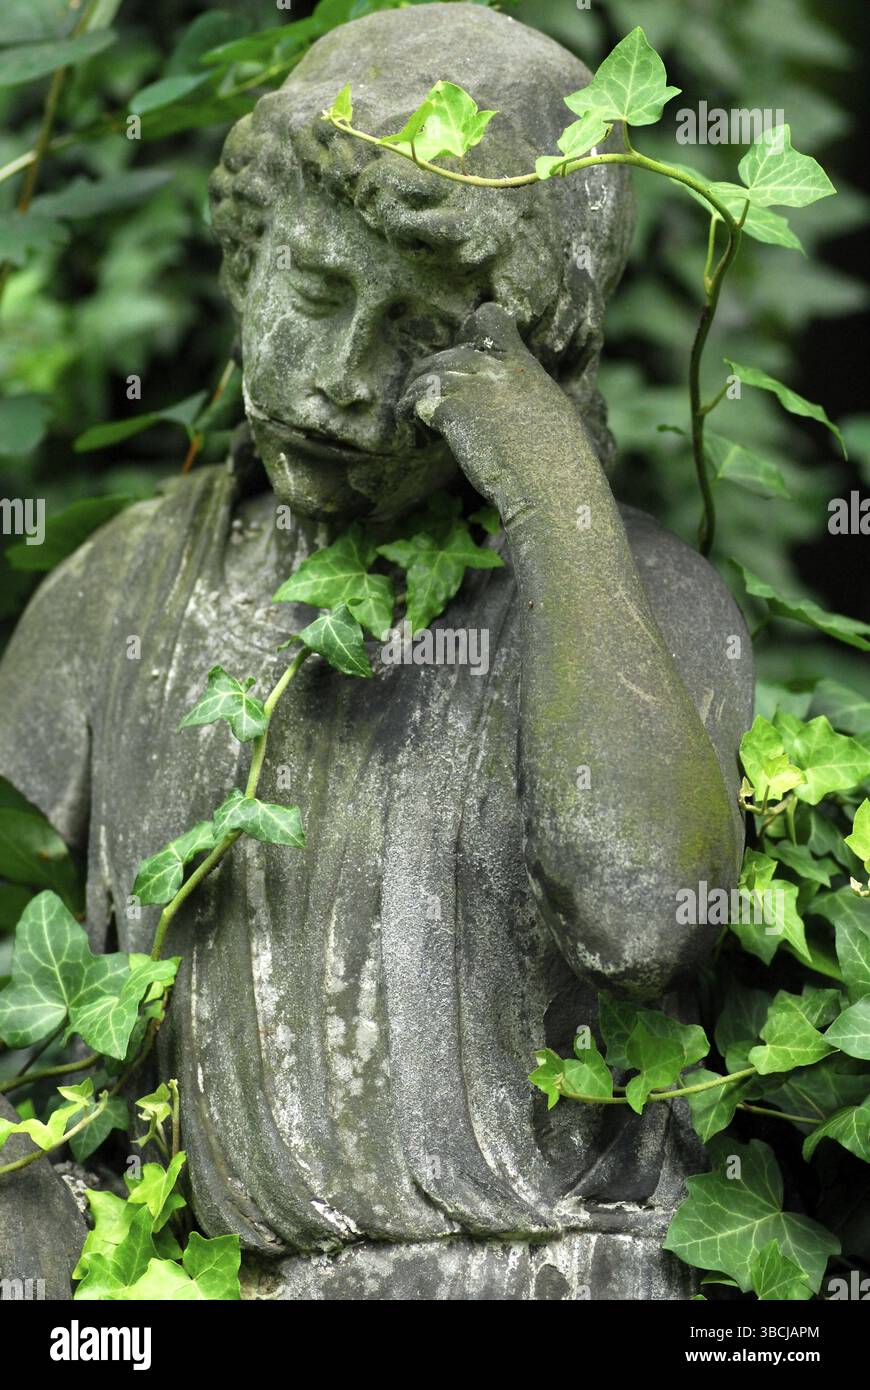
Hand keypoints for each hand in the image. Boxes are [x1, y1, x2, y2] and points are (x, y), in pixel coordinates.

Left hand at [399, 303, 583, 518]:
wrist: (553, 489)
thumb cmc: (559, 471)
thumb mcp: (554, 418)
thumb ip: (528, 400)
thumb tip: (511, 414)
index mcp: (526, 367)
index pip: (492, 321)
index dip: (471, 333)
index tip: (463, 354)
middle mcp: (499, 368)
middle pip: (451, 352)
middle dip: (435, 372)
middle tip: (425, 395)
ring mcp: (475, 385)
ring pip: (429, 372)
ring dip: (416, 391)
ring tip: (409, 412)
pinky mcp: (454, 409)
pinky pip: (418, 398)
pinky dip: (409, 410)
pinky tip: (409, 425)